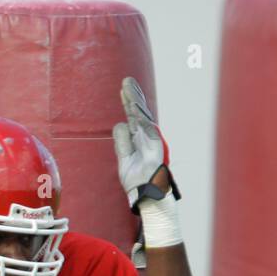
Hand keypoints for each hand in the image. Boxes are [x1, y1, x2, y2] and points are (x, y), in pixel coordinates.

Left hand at [113, 77, 182, 247]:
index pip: (132, 116)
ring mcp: (152, 142)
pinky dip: (142, 119)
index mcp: (139, 138)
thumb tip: (120, 124)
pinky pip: (149, 131)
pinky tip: (135, 109)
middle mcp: (146, 137)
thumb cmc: (137, 179)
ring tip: (128, 89)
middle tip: (126, 80)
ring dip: (136, 103)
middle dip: (133, 96)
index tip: (123, 89)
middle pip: (139, 113)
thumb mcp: (124, 158)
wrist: (147, 195)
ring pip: (143, 118)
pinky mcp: (156, 149)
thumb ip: (122, 142)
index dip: (128, 102)